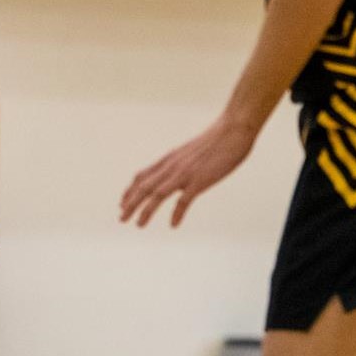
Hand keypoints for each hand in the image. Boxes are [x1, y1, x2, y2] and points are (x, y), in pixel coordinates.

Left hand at [120, 116, 256, 227]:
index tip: (123, 203)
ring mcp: (185, 173)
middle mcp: (172, 166)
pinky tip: (173, 225)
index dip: (130, 191)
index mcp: (170, 159)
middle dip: (130, 204)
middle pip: (144, 187)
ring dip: (146, 210)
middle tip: (122, 219)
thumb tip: (182, 177)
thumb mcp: (193, 152)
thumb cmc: (218, 140)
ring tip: (138, 224)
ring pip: (157, 194)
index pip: (142, 176)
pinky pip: (184, 200)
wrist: (233, 131)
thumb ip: (184, 164)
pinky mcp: (200, 180)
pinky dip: (177, 213)